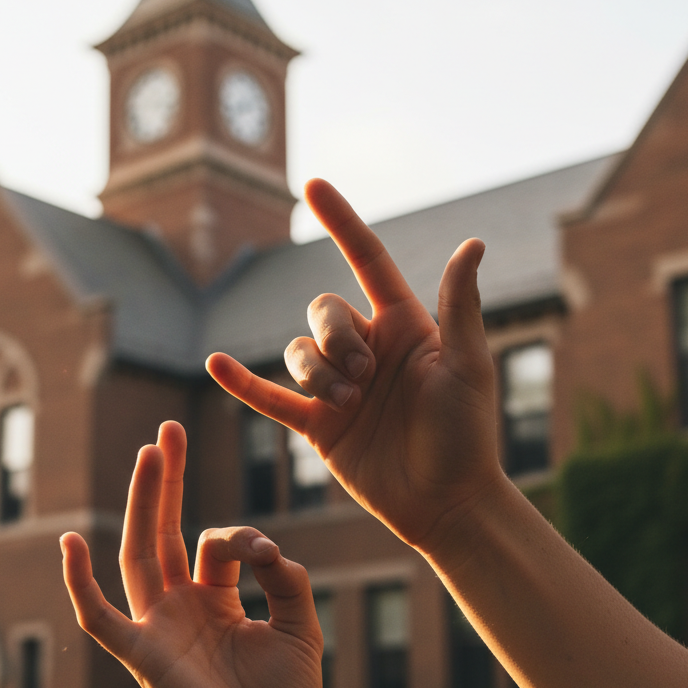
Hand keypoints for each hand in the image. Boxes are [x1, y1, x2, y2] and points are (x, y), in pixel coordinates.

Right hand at [60, 421, 323, 687]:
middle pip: (162, 532)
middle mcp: (180, 609)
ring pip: (137, 555)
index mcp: (215, 602)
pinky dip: (80, 583)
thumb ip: (287, 577)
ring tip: (150, 451)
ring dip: (142, 505)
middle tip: (168, 430)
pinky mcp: (144, 658)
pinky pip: (99, 617)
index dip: (242, 537)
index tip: (270, 556)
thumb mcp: (300, 627)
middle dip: (166, 482)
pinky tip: (70, 541)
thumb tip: (262, 545)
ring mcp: (158, 630)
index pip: (213, 545)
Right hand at [206, 179, 503, 552]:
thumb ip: (460, 306)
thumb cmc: (468, 434)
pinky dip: (243, 383)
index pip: (366, 260)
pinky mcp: (317, 426)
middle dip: (334, 337)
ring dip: (315, 373)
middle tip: (364, 378)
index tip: (311, 185)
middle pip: (323, 312)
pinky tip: (215, 365)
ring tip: (348, 404)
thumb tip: (471, 241)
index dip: (340, 222)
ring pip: (298, 353)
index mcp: (404, 326)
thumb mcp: (468, 366)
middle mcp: (367, 350)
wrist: (445, 502)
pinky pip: (270, 398)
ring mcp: (337, 387)